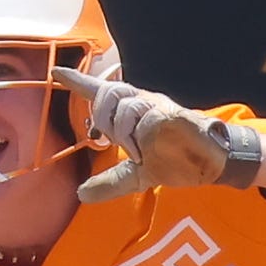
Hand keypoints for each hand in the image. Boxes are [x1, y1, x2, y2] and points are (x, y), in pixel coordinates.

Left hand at [52, 66, 251, 202]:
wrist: (210, 163)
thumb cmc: (175, 160)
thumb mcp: (137, 175)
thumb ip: (110, 182)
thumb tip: (81, 194)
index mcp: (132, 113)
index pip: (100, 92)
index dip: (77, 81)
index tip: (56, 72)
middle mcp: (143, 104)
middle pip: (108, 94)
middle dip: (105, 118)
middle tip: (116, 141)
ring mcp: (158, 107)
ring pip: (126, 107)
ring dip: (127, 134)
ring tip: (140, 152)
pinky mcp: (173, 114)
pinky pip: (148, 119)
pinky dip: (145, 138)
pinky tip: (152, 149)